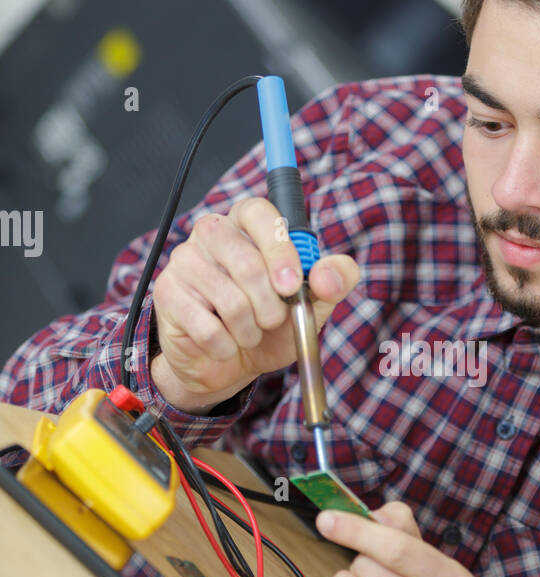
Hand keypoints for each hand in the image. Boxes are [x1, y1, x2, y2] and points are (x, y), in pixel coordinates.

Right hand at [150, 197, 358, 411]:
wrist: (231, 363)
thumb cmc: (271, 325)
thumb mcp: (312, 303)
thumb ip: (333, 282)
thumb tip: (327, 275)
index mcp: (247, 223)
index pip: (259, 213)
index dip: (279, 250)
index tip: (292, 286)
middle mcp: (212, 232)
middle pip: (245, 261)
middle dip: (270, 305)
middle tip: (273, 321)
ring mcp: (185, 260)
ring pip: (229, 300)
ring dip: (250, 330)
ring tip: (249, 332)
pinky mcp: (168, 294)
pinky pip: (208, 329)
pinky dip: (227, 347)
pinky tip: (225, 344)